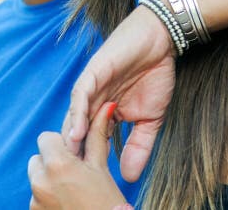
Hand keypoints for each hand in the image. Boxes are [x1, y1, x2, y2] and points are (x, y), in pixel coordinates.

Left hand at [29, 102, 126, 209]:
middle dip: (52, 161)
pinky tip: (66, 203)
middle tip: (74, 174)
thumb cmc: (107, 202)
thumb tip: (107, 105)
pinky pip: (35, 196)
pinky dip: (47, 197)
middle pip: (37, 157)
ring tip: (71, 191)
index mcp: (58, 163)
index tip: (75, 156)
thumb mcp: (101, 167)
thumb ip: (98, 135)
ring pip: (36, 177)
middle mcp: (41, 180)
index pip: (46, 137)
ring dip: (48, 179)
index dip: (61, 144)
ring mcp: (35, 199)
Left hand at [62, 3, 175, 181]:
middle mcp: (93, 101)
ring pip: (74, 115)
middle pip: (76, 131)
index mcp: (103, 112)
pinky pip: (81, 94)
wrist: (161, 40)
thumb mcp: (150, 119)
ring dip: (70, 138)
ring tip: (67, 161)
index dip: (87, 162)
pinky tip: (76, 132)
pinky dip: (77, 113)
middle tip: (68, 180)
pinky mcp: (93, 72)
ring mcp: (91, 86)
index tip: (85, 187)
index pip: (90, 141)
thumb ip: (139, 146)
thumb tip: (130, 176)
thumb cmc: (155, 74)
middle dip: (72, 154)